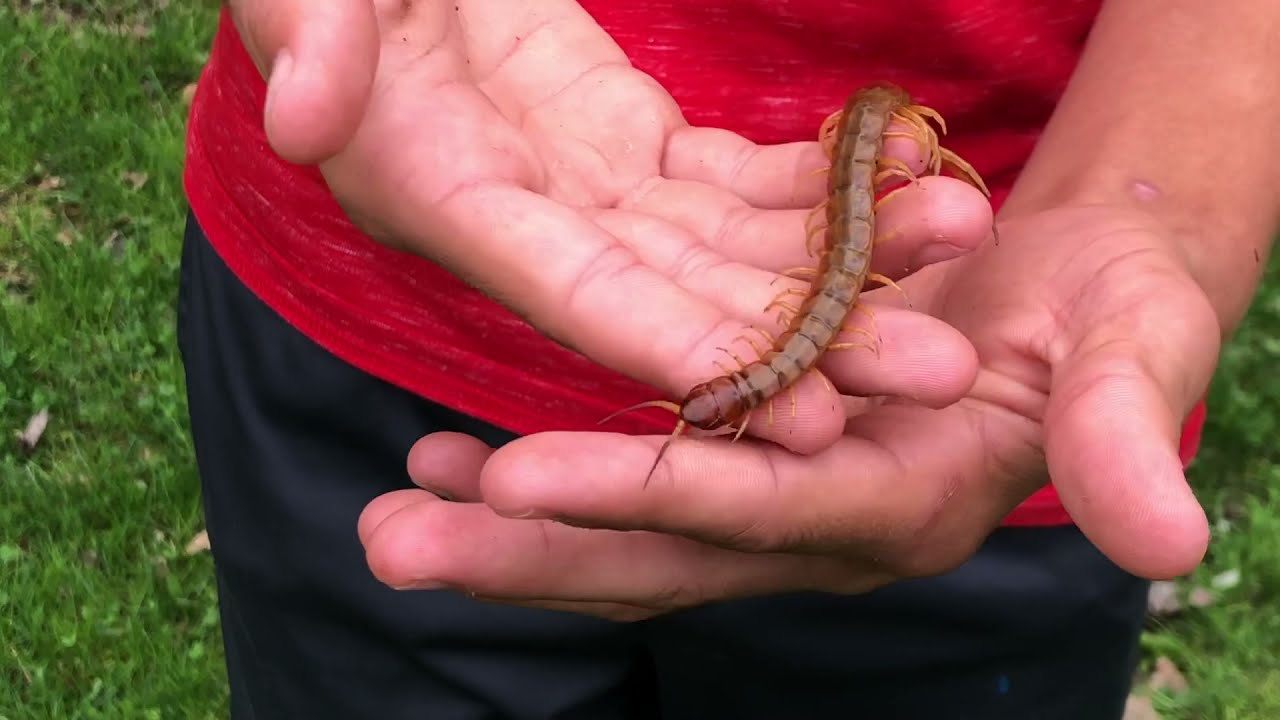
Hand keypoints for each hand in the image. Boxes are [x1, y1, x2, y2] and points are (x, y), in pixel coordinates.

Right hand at [226, 0, 994, 452]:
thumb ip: (310, 35)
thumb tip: (308, 122)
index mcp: (440, 197)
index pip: (579, 294)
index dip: (688, 351)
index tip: (801, 408)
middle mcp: (525, 219)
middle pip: (683, 298)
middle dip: (811, 337)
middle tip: (941, 369)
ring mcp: (588, 184)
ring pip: (730, 240)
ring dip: (846, 249)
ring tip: (964, 232)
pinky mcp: (632, 139)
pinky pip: (737, 176)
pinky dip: (820, 178)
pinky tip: (907, 169)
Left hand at [358, 203, 1216, 619]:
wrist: (1088, 287)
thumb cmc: (1117, 301)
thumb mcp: (1133, 343)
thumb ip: (1124, 430)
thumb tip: (1168, 543)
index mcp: (905, 502)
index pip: (752, 513)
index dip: (638, 496)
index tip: (510, 479)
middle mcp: (828, 521)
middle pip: (662, 552)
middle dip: (527, 551)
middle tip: (390, 539)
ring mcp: (786, 499)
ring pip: (633, 532)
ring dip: (515, 527)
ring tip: (398, 508)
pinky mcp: (761, 461)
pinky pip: (639, 484)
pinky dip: (555, 478)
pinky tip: (462, 460)